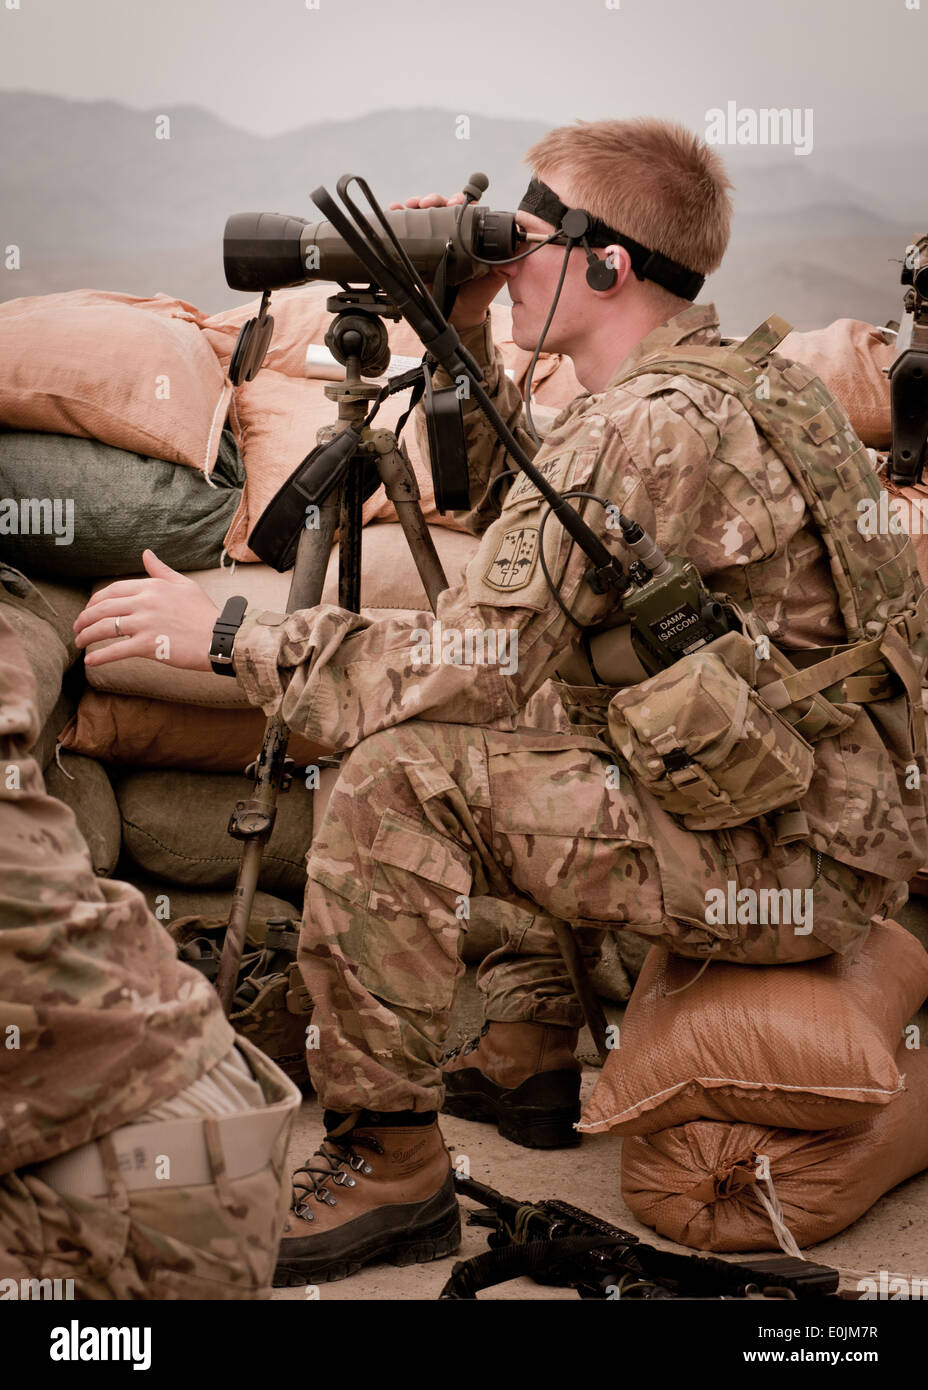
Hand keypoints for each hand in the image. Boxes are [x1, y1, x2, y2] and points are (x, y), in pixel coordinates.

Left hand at [73, 550, 219, 671]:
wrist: (219, 638)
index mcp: (152, 587)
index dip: (95, 600)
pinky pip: (116, 650)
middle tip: (77, 628)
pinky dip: (99, 656)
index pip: (113, 590)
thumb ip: (161, 570)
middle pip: (103, 608)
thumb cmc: (204, 613)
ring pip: (104, 628)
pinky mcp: (148, 645)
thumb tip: (146, 554)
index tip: (89, 609)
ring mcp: (145, 624)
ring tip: (79, 643)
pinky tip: (90, 660)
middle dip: (84, 618)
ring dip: (86, 636)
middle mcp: (144, 603)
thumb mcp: (184, 585)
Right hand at [388, 191, 505, 328]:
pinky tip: (395, 209)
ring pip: (425, 215)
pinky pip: (409, 230)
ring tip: (410, 204)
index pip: (465, 210)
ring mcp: (434, 241)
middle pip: (442, 207)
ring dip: (416, 205)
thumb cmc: (477, 294)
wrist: (459, 314)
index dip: (459, 201)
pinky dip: (400, 216)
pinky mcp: (419, 250)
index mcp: (470, 235)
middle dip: (435, 200)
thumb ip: (502, 266)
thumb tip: (512, 257)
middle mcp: (452, 234)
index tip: (454, 203)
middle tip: (429, 203)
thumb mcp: (493, 278)